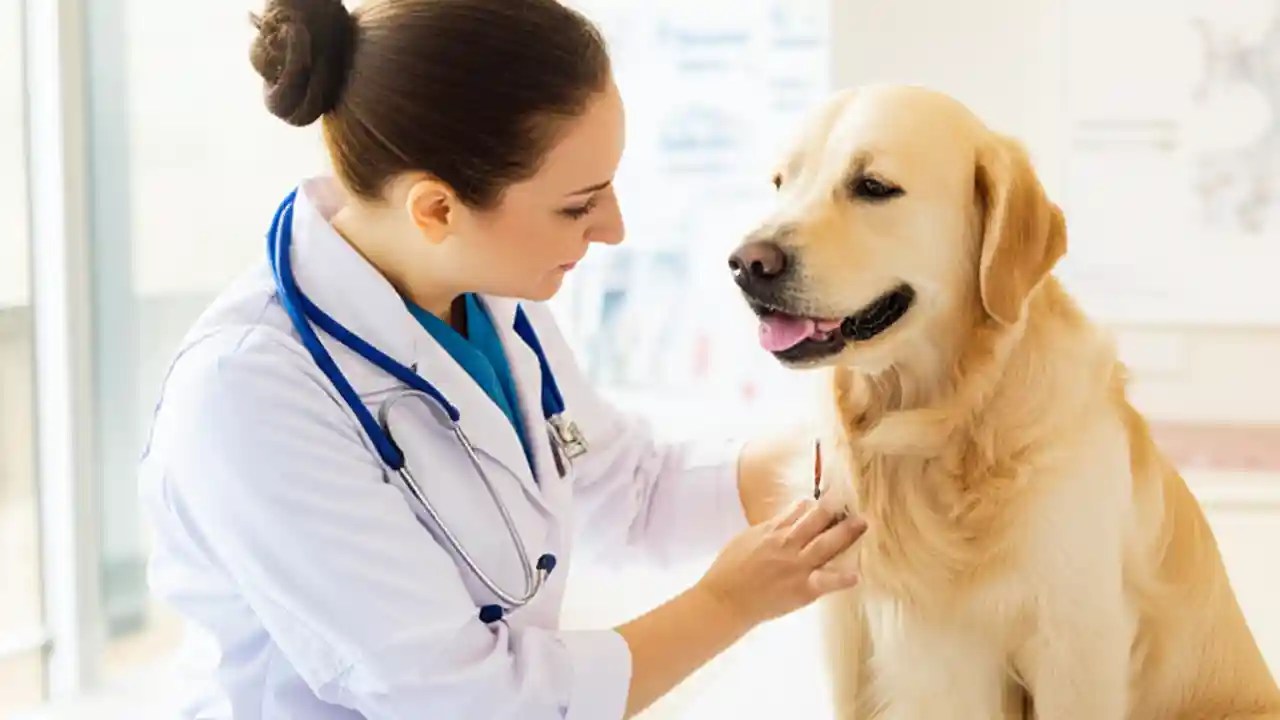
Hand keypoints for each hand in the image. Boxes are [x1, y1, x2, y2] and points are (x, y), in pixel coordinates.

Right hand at [696, 499, 865, 627]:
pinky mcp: (802, 589)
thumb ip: (770, 527)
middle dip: (836, 509)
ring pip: (826, 544)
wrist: (723, 600)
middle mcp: (787, 544)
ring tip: (862, 523)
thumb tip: (788, 516)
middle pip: (817, 519)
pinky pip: (826, 581)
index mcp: (772, 530)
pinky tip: (856, 575)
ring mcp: (796, 566)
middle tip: (851, 504)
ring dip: (846, 533)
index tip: (829, 502)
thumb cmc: (729, 570)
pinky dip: (842, 578)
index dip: (816, 504)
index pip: (800, 509)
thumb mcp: (747, 538)